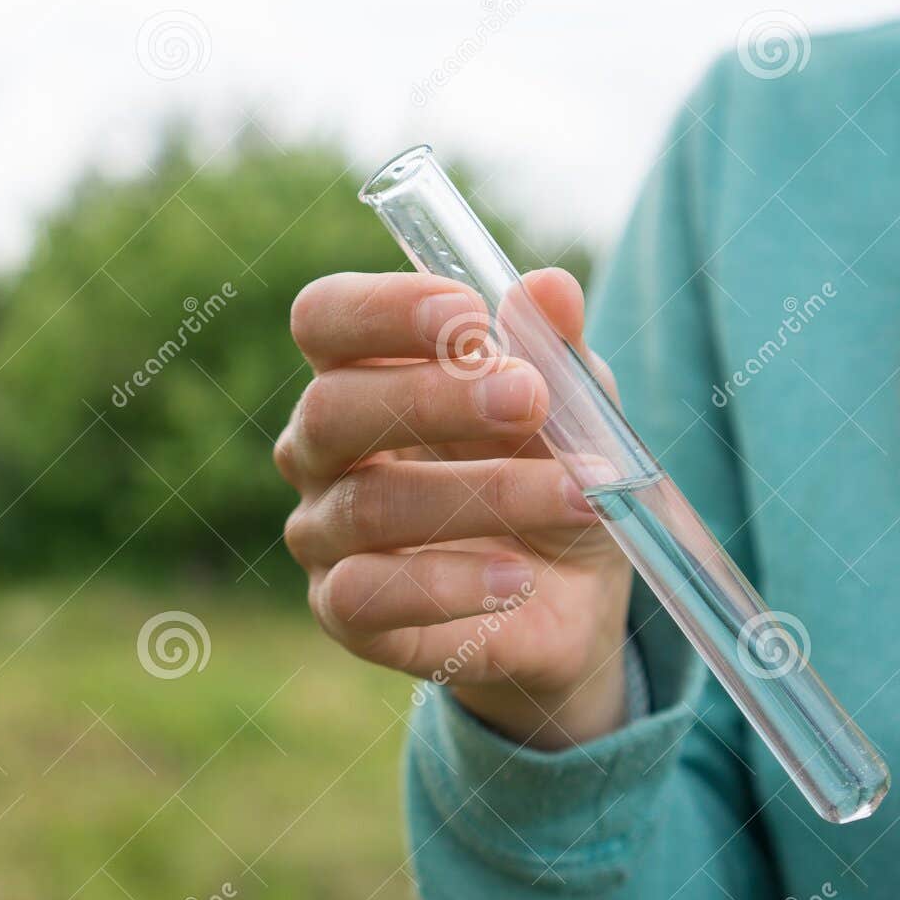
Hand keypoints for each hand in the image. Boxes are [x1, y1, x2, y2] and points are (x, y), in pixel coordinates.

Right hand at [275, 268, 634, 747]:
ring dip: (486, 495)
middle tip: (531, 398)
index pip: (325, 319)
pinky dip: (447, 585)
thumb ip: (556, 349)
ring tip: (580, 497)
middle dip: (436, 398)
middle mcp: (319, 450)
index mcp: (359, 372)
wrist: (573, 596)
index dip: (384, 309)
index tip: (469, 314)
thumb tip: (550, 287)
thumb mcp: (573, 405)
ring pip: (368, 506)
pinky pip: (365, 595)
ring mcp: (323, 534)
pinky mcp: (343, 612)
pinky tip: (517, 579)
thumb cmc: (550, 472)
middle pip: (332, 408)